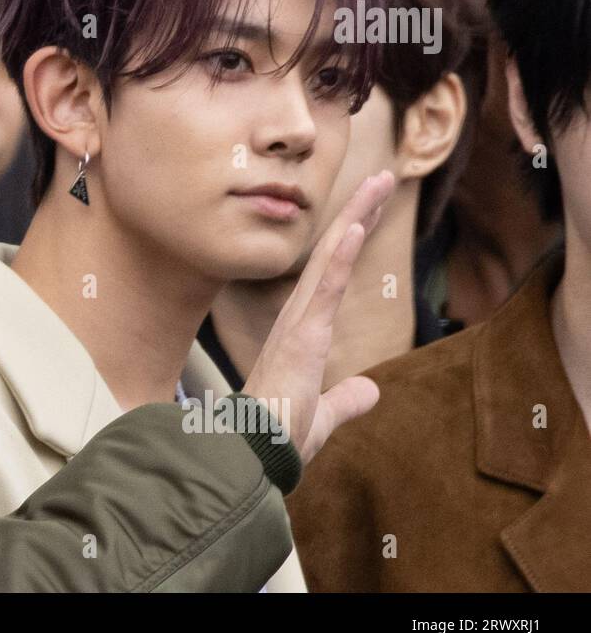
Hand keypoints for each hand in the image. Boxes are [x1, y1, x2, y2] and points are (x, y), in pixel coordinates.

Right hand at [241, 169, 394, 462]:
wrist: (251, 454)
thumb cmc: (276, 437)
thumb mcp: (322, 415)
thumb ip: (345, 400)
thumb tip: (371, 392)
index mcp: (300, 332)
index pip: (331, 275)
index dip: (350, 240)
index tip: (368, 210)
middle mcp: (297, 318)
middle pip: (332, 254)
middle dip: (357, 213)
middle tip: (381, 178)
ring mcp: (299, 324)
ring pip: (331, 258)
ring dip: (356, 218)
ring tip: (379, 183)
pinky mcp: (302, 337)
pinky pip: (325, 289)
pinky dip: (340, 257)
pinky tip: (355, 228)